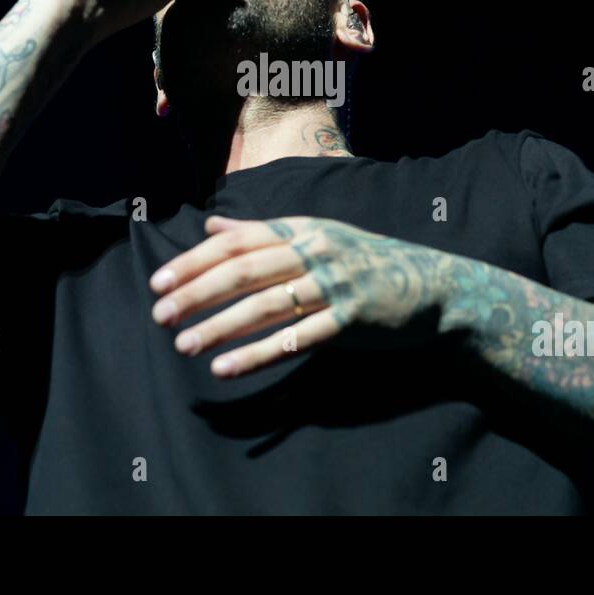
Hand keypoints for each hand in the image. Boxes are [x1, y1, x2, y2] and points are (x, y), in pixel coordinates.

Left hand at [148, 215, 453, 377]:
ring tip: (183, 344)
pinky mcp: (351, 319)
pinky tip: (226, 368)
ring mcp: (335, 284)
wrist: (435, 286)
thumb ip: (263, 233)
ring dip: (219, 326)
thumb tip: (210, 226)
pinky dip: (257, 354)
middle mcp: (316, 250)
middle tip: (159, 314)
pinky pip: (295, 339)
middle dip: (196, 293)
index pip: (237, 242)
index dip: (194, 261)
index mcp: (303, 229)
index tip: (159, 281)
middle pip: (244, 271)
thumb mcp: (318, 236)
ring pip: (265, 305)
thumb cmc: (368, 261)